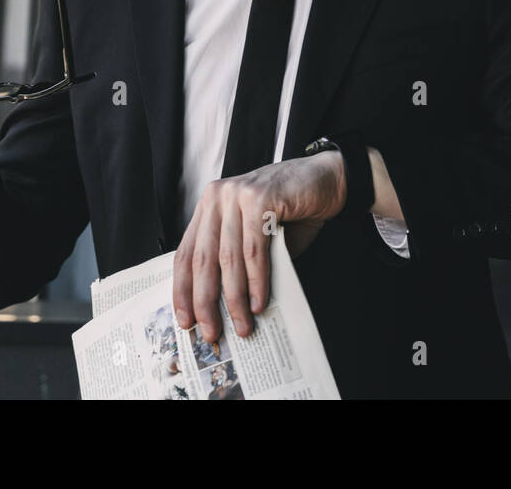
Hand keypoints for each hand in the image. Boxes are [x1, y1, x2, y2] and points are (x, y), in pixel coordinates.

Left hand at [172, 150, 345, 343]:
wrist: (327, 179)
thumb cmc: (291, 212)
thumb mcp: (255, 236)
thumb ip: (238, 262)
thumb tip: (226, 309)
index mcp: (209, 206)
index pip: (186, 253)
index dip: (183, 290)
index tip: (185, 319)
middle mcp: (217, 197)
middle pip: (203, 259)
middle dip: (205, 301)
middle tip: (211, 332)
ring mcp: (237, 195)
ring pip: (228, 258)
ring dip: (235, 298)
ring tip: (243, 325)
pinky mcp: (259, 198)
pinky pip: (254, 251)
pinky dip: (257, 281)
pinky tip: (260, 302)